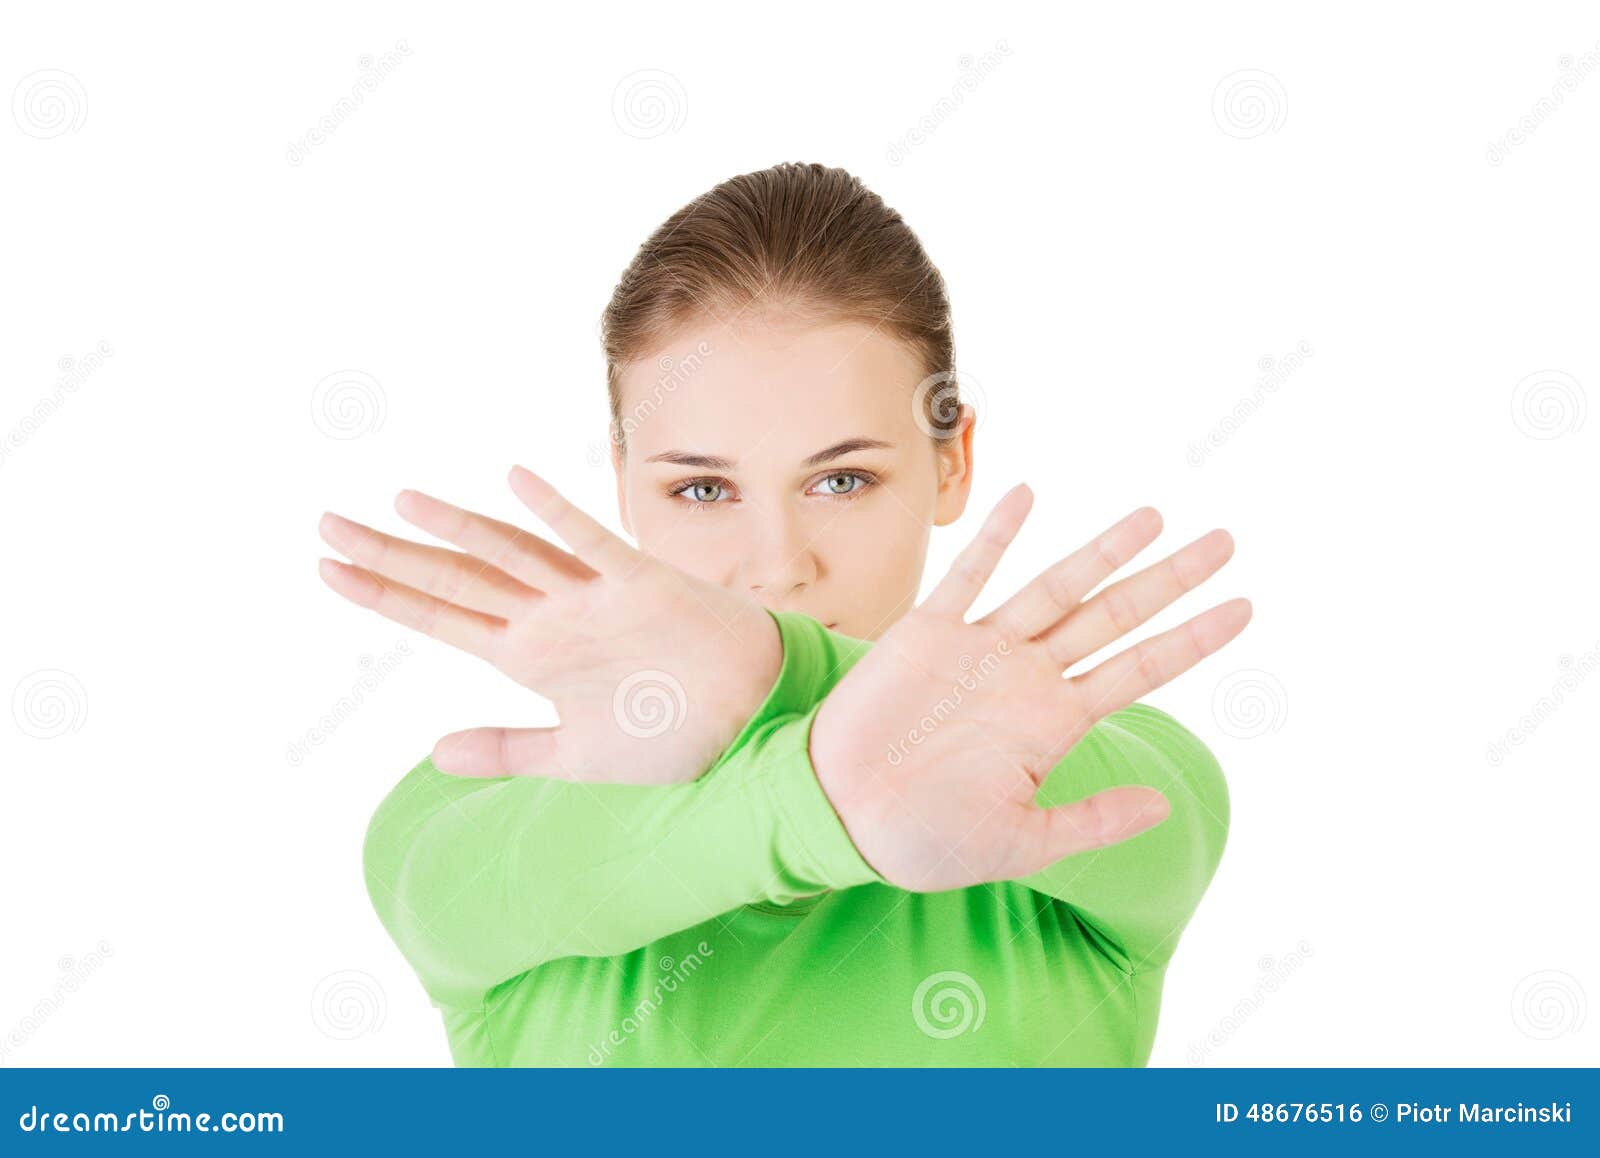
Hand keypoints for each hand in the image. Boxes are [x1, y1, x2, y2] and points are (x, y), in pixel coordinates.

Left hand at [317, 466, 779, 782]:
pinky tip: (514, 480)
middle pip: (459, 579)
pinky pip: (594, 546)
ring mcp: (592, 600)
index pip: (442, 616)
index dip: (386, 594)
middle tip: (324, 526)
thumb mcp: (575, 757)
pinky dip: (557, 515)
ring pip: (512, 555)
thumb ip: (506, 749)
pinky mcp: (643, 587)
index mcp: (530, 656)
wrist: (753, 718)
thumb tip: (432, 755)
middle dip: (391, 556)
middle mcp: (551, 619)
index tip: (328, 569)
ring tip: (396, 504)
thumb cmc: (673, 732)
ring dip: (457, 530)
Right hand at [808, 485, 1250, 892]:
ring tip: (1155, 517)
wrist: (841, 817)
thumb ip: (1092, 821)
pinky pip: (970, 576)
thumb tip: (1165, 804)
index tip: (1244, 609)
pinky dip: (997, 536)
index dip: (1193, 639)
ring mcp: (981, 650)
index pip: (1140, 669)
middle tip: (1224, 542)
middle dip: (1171, 580)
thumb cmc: (925, 839)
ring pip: (1057, 588)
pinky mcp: (928, 633)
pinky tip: (1029, 496)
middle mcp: (1028, 677)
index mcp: (1054, 723)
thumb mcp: (1021, 844)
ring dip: (1103, 552)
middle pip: (1115, 616)